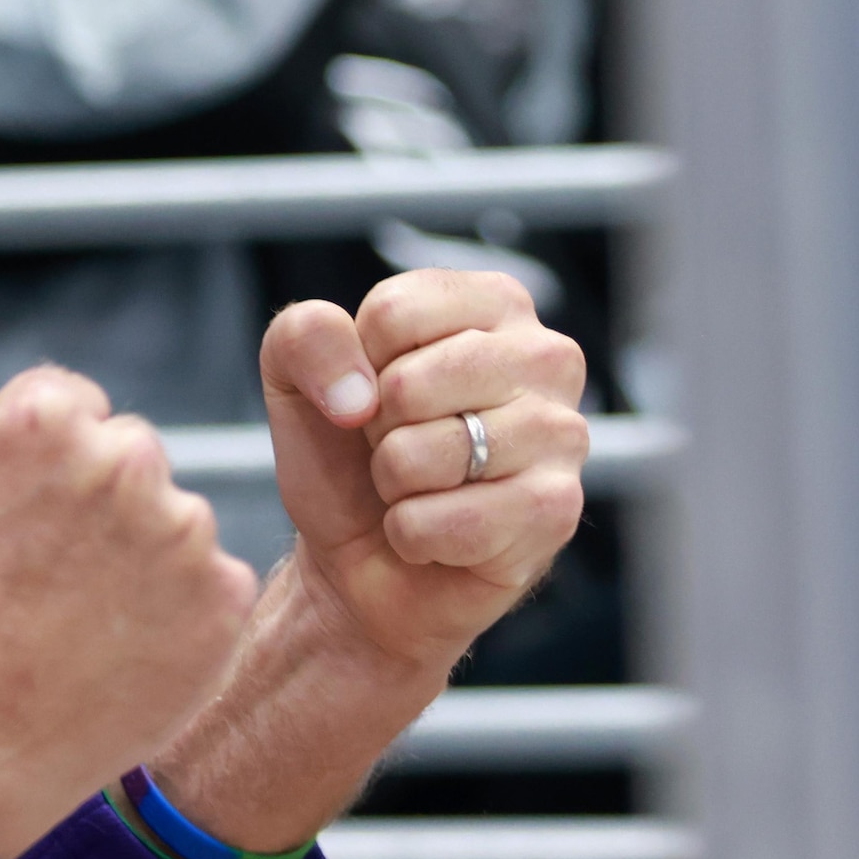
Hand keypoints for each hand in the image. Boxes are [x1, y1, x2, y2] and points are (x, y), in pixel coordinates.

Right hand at [0, 365, 258, 858]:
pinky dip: (181, 610)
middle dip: (105, 496)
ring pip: (176, 520)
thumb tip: (43, 428)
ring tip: (90, 616)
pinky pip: (210, 583)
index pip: (75, 401)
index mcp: (46, 422)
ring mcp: (182, 531)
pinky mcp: (222, 598)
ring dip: (146, 553)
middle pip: (131, 454)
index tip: (36, 502)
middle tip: (64, 566)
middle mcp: (124, 461)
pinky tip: (128, 645)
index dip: (51, 453)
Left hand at [264, 268, 589, 669]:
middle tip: (397, 447)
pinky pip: (453, 522)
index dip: (357, 365)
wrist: (359, 556)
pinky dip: (417, 535)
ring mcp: (562, 433)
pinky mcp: (558, 508)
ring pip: (431, 453)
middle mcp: (544, 356)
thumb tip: (356, 392)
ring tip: (418, 486)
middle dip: (377, 431)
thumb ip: (305, 336)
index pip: (392, 314)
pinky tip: (439, 533)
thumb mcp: (295, 377)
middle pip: (409, 384)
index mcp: (491, 302)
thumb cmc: (345, 457)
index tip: (374, 392)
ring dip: (396, 484)